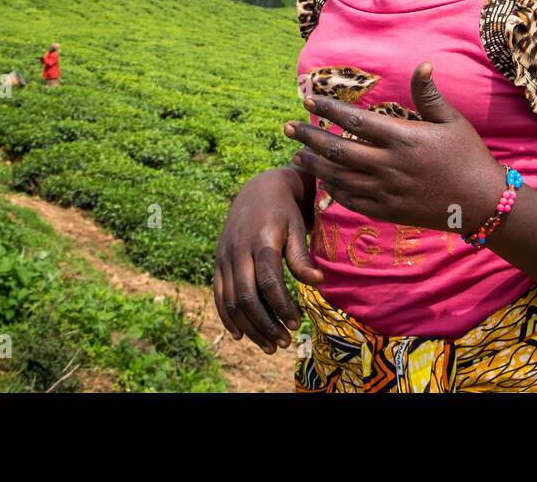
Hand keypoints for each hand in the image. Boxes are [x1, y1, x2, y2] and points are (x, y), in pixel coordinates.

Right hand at [213, 166, 323, 353]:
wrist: (258, 191)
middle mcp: (238, 250)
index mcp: (261, 240)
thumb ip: (301, 256)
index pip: (268, 281)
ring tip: (271, 345)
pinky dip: (228, 317)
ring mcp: (225, 257)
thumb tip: (318, 283)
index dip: (282, 305)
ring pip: (232, 301)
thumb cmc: (284, 212)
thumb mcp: (296, 227)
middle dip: (266, 324)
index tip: (297, 323)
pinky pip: (219, 295)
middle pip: (247, 297)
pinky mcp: (218, 263)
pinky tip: (241, 335)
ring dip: (250, 327)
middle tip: (285, 342)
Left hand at [283, 61, 505, 232]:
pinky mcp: (388, 211)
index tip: (308, 100)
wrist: (481, 203)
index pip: (356, 120)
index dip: (329, 110)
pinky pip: (353, 201)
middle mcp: (389, 164)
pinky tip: (324, 182)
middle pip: (339, 149)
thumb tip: (422, 64)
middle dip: (309, 137)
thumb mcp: (453, 121)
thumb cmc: (469, 157)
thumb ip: (430, 95)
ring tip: (296, 155)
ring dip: (315, 165)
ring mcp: (387, 190)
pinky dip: (334, 191)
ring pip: (340, 177)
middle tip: (288, 127)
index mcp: (403, 138)